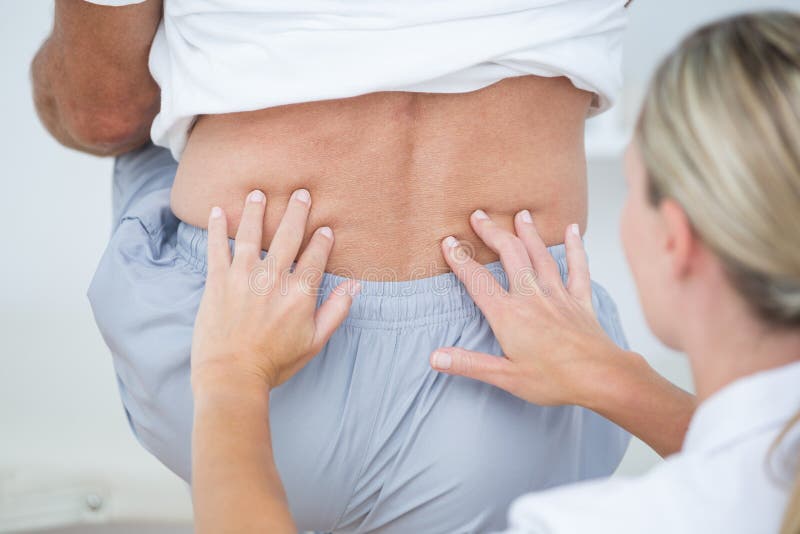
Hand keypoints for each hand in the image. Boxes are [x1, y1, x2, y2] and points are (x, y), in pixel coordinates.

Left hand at [190, 189, 358, 392]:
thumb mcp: (315, 340)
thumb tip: (355, 286)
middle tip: (301, 193)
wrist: (233, 376)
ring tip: (259, 193)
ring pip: (252, 234)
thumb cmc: (275, 362)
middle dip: (296, 212)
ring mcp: (244, 276)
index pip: (315, 256)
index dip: (322, 240)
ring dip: (257, 210)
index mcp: (300, 293)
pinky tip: (218, 210)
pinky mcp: (218, 281)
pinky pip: (217, 247)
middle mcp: (273, 278)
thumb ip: (337, 310)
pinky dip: (217, 227)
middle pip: (287, 236)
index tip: (324, 229)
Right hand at [430, 210, 625, 406]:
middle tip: (479, 216)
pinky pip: (578, 268)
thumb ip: (468, 364)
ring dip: (528, 233)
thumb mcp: (505, 377)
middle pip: (510, 255)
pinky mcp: (580, 301)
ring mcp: (558, 296)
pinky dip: (576, 247)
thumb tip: (435, 357)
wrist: (601, 378)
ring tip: (520, 215)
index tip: (448, 242)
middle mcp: (531, 297)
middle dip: (492, 233)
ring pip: (540, 255)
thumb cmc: (554, 380)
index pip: (478, 281)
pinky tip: (574, 230)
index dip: (461, 260)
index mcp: (509, 315)